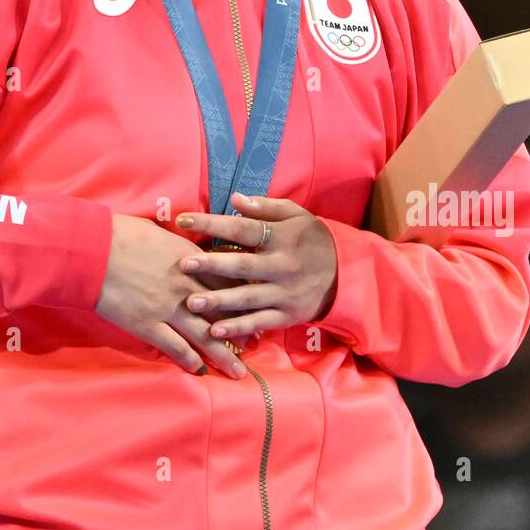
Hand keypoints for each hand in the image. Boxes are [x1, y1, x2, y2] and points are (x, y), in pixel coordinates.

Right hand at [94, 213, 248, 377]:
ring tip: (239, 372)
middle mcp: (188, 287)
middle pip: (223, 312)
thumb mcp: (161, 233)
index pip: (227, 281)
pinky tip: (200, 371)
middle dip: (243, 329)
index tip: (255, 306)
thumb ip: (180, 247)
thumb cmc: (123, 233)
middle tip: (257, 343)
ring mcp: (169, 309)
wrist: (94, 249)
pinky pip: (175, 348)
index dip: (243, 295)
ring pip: (205, 336)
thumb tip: (189, 251)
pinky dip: (189, 360)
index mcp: (192, 261)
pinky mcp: (149, 325)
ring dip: (224, 355)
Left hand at [174, 193, 337, 339]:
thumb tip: (235, 199)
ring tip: (191, 303)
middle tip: (183, 264)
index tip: (182, 220)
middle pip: (243, 265)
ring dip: (219, 302)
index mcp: (282, 237)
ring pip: (248, 298)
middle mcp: (282, 265)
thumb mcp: (296, 215)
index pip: (243, 227)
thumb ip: (265, 207)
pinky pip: (260, 322)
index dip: (212, 223)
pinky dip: (239, 327)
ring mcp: (285, 293)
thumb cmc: (312, 238)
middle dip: (212, 265)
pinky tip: (215, 330)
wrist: (346, 273)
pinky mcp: (287, 315)